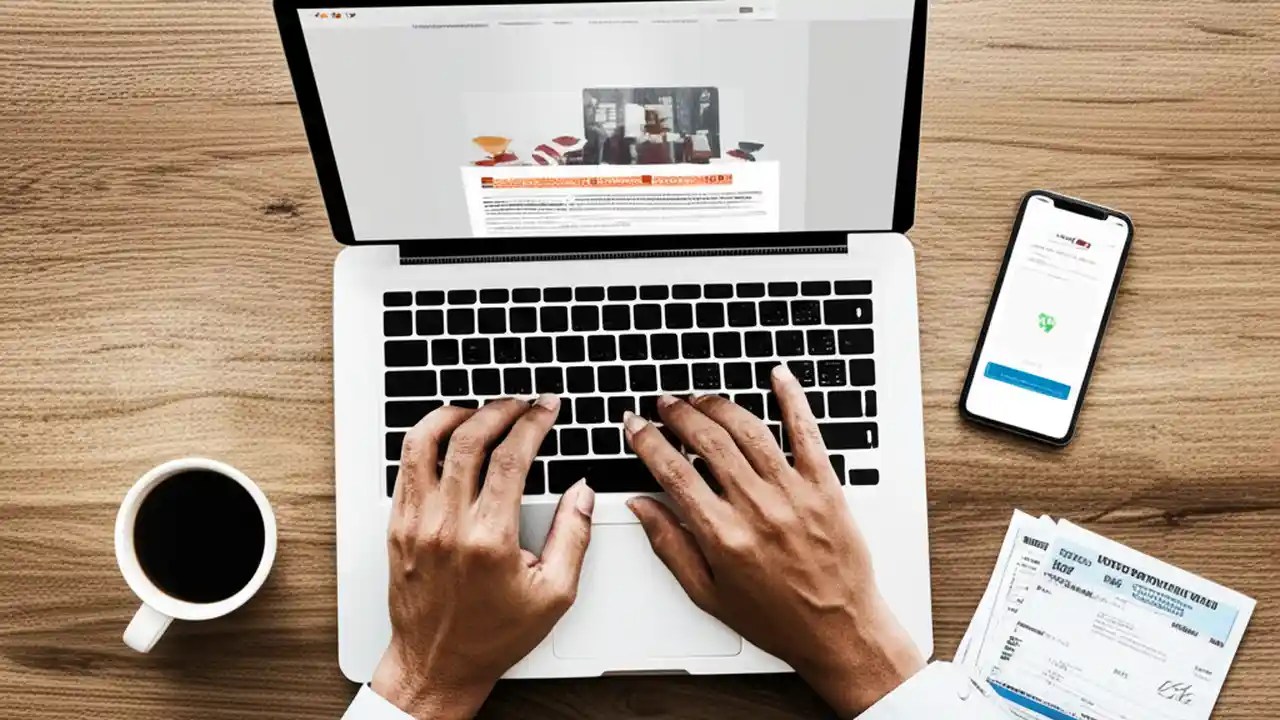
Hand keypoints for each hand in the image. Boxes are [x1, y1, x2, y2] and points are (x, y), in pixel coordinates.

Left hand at [372, 396, 594, 719]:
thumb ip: (573, 536)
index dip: (533, 422)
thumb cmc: (493, 635)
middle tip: (519, 402)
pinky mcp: (397, 527)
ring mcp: (416, 523)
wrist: (438, 664)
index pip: (512, 457)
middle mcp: (447, 525)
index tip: (546, 408)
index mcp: (490, 539)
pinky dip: (425, 440)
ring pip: (424, 443)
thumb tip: (582, 491)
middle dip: (499, 408)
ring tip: (478, 410)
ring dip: (454, 415)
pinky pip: (404, 467)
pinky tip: (446, 437)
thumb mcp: (555, 594)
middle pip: (469, 439)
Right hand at [623, 366, 924, 715]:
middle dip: (679, 414)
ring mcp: (793, 494)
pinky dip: (792, 399)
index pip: (673, 472)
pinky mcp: (825, 487)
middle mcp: (757, 509)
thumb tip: (640, 505)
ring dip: (719, 406)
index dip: (647, 441)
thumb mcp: (708, 593)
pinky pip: (807, 432)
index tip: (636, 425)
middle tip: (665, 403)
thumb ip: (670, 545)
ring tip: (701, 398)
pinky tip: (778, 377)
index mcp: (722, 536)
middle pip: (707, 441)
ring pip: (749, 430)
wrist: (840, 632)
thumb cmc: (777, 619)